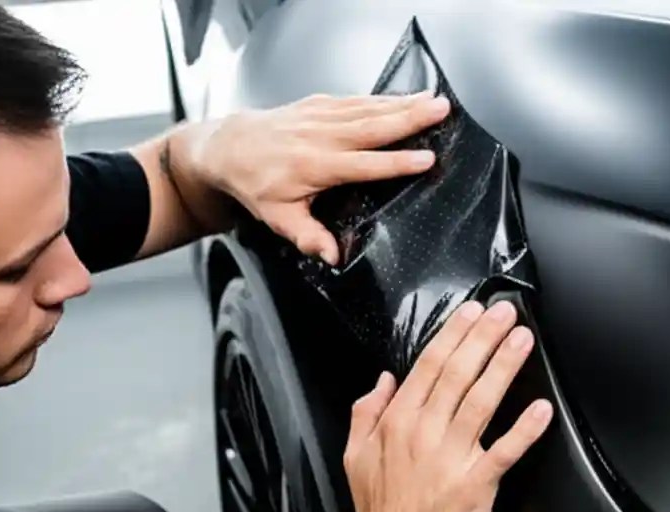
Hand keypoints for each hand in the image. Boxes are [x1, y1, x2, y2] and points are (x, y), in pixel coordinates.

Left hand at [192, 92, 450, 264]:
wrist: (227, 147)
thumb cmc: (255, 185)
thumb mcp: (277, 219)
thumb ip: (308, 236)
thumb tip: (333, 257)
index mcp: (314, 167)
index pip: (363, 165)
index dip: (396, 163)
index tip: (426, 158)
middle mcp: (319, 136)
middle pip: (372, 126)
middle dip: (409, 118)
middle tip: (441, 110)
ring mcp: (319, 115)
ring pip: (367, 108)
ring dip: (403, 102)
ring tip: (434, 99)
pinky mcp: (317, 103)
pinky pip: (355, 99)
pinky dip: (382, 97)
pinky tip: (404, 96)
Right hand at [342, 299, 553, 511]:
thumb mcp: (355, 457)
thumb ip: (366, 413)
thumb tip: (383, 380)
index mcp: (398, 422)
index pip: (430, 366)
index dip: (455, 335)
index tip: (472, 312)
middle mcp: (424, 434)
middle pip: (458, 374)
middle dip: (484, 337)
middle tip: (506, 313)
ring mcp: (450, 459)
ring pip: (481, 401)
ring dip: (504, 367)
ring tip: (522, 341)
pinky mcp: (475, 486)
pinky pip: (504, 451)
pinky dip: (524, 429)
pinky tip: (541, 408)